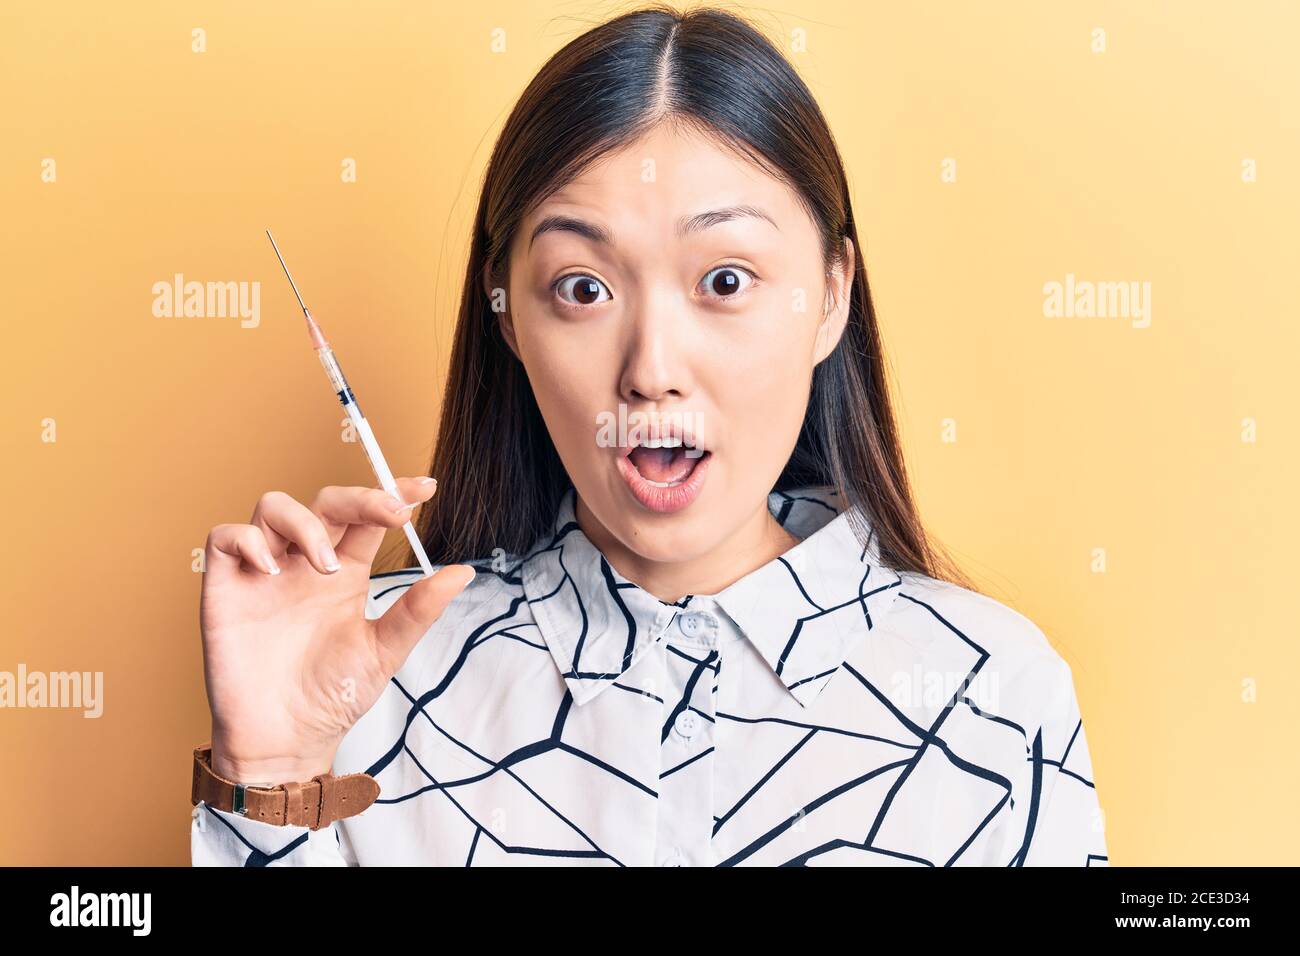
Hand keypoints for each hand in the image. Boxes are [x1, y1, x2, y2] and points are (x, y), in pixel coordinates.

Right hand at [198, 477, 473, 782]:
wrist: (286, 743)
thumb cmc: (332, 698)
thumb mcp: (384, 651)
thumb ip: (419, 610)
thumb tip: (464, 572)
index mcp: (346, 572)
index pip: (367, 517)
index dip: (392, 493)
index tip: (425, 488)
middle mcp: (305, 563)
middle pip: (327, 502)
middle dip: (359, 497)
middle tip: (390, 515)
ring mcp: (264, 572)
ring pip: (274, 506)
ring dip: (306, 523)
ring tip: (326, 565)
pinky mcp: (225, 588)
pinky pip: (225, 537)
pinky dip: (248, 540)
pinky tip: (271, 570)